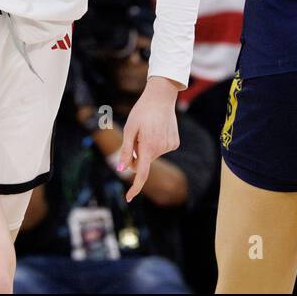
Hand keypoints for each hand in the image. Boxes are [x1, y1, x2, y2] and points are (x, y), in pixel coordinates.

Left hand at [117, 76, 180, 200]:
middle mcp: (162, 149)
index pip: (141, 173)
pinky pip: (161, 149)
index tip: (128, 198)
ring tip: (148, 129)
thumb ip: (126, 151)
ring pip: (152, 155)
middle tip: (135, 136)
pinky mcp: (175, 143)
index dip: (135, 187)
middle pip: (144, 161)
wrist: (161, 98)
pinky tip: (157, 129)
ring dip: (147, 147)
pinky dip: (156, 143)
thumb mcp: (129, 130)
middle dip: (137, 154)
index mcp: (148, 147)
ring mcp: (170, 146)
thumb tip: (122, 169)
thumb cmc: (141, 112)